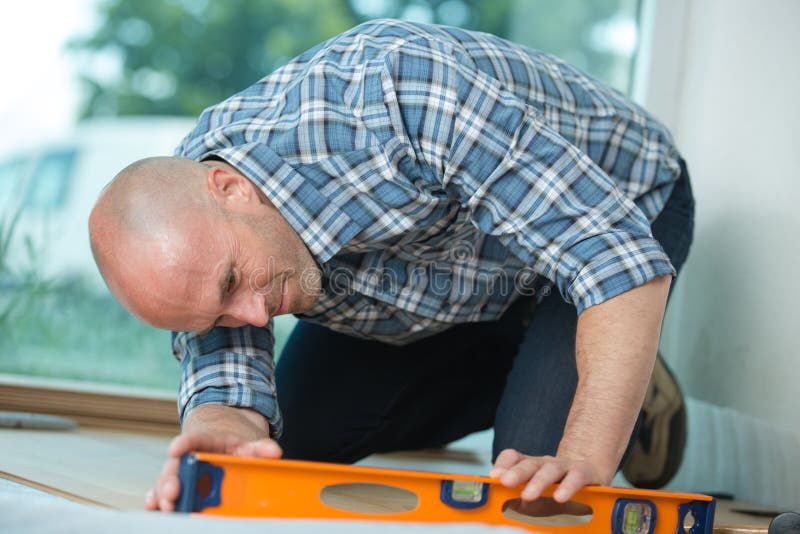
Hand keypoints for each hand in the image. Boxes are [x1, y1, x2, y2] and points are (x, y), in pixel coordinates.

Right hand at [145, 432, 281, 511]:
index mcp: (206, 441)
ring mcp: (182, 473)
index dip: (184, 444)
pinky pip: (164, 494)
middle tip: (173, 492)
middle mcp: (188, 457)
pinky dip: (158, 501)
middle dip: (170, 480)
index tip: (175, 449)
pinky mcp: (180, 489)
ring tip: (166, 506)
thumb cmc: (237, 446)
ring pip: (166, 482)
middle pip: (175, 466)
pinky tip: (155, 507)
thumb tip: (275, 452)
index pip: (194, 439)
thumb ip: (261, 447)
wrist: (229, 446)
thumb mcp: (250, 443)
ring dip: (162, 494)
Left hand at [489, 449, 607, 502]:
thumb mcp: (538, 484)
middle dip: (517, 473)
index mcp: (532, 465)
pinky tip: (560, 498)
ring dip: (538, 482)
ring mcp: (565, 466)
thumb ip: (519, 485)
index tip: (493, 476)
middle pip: (530, 464)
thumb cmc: (560, 482)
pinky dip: (568, 487)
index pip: (513, 457)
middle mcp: (546, 463)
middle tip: (505, 482)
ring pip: (551, 470)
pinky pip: (576, 477)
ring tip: (527, 495)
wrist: (592, 466)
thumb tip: (499, 491)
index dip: (503, 464)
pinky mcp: (585, 472)